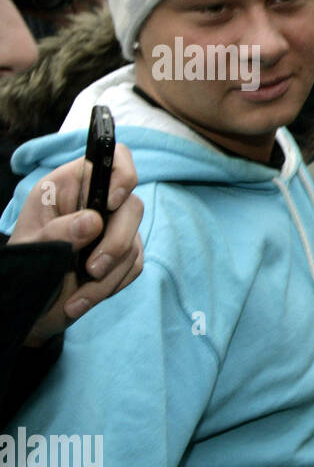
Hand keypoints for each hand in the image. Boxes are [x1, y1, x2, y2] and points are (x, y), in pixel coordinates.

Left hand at [9, 143, 144, 345]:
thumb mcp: (32, 247)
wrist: (27, 307)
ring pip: (134, 242)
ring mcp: (115, 228)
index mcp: (71, 186)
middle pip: (132, 207)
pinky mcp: (124, 254)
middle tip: (92, 268)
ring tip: (75, 298)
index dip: (122, 175)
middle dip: (115, 243)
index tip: (111, 202)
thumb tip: (93, 222)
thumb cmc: (24, 268)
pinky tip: (81, 299)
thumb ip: (57, 232)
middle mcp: (98, 203)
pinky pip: (134, 266)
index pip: (114, 159)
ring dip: (108, 275)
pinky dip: (111, 286)